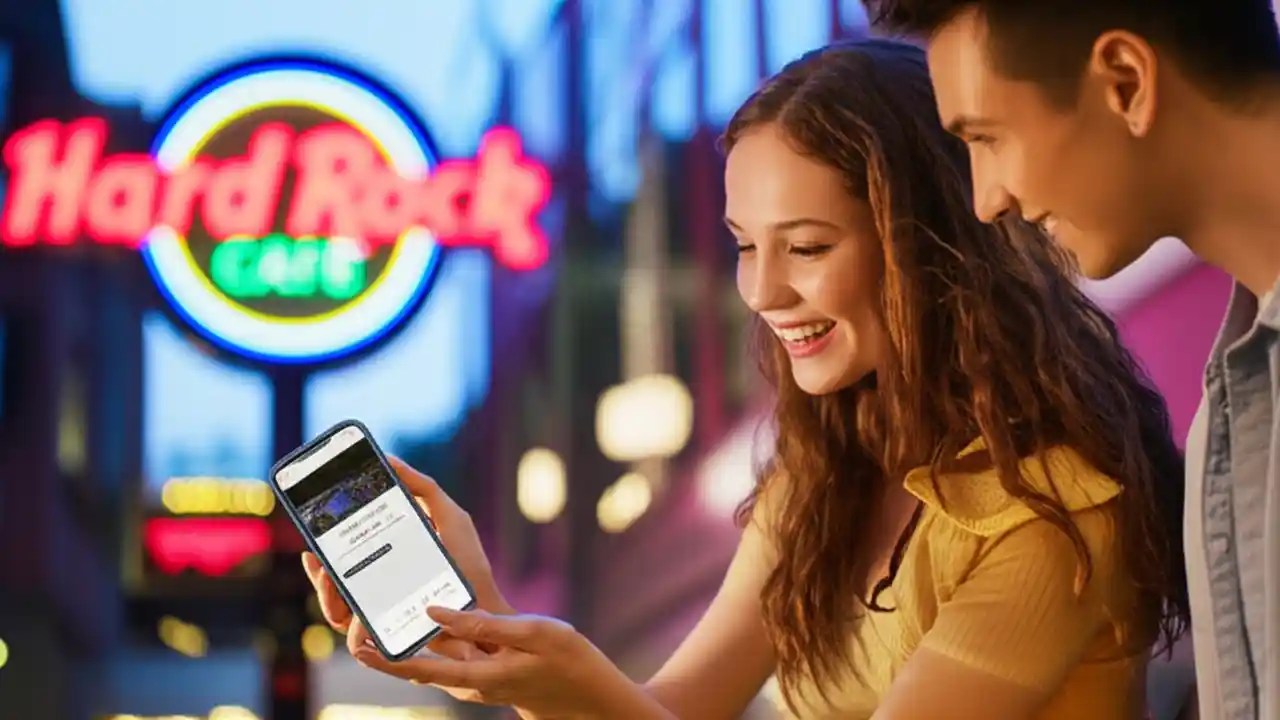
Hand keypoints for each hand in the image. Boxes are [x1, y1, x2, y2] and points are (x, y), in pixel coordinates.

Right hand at [301, 457, 513, 666]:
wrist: (487, 605)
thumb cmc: (468, 562)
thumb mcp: (449, 517)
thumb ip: (423, 487)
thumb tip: (389, 460)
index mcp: (386, 561)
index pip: (344, 557)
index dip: (323, 546)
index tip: (314, 532)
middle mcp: (379, 591)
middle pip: (331, 585)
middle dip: (318, 571)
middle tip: (316, 554)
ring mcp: (382, 617)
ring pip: (335, 612)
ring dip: (325, 593)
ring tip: (329, 574)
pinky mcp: (391, 638)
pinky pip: (355, 638)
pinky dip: (346, 622)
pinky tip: (351, 609)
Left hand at [353, 607, 671, 719]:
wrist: (589, 694)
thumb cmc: (568, 661)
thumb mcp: (534, 633)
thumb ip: (484, 624)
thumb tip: (436, 613)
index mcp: (478, 675)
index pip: (419, 670)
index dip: (384, 660)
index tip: (356, 646)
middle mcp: (469, 681)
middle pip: (417, 664)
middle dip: (386, 646)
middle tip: (358, 618)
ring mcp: (476, 677)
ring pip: (433, 657)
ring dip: (408, 639)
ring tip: (384, 608)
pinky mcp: (485, 670)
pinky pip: (451, 654)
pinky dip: (435, 636)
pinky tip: (430, 612)